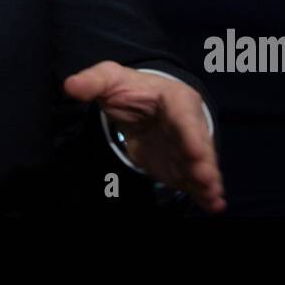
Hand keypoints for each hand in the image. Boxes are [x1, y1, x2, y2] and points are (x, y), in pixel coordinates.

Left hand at [65, 61, 225, 212]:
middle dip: (203, 162)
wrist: (142, 104)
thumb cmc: (130, 89)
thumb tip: (71, 86)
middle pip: (198, 143)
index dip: (190, 133)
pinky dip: (204, 192)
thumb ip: (93, 81)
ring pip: (200, 164)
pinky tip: (213, 206)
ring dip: (207, 181)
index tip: (194, 152)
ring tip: (213, 199)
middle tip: (206, 180)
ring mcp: (187, 147)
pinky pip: (195, 179)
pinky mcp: (182, 165)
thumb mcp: (110, 79)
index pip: (183, 115)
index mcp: (174, 98)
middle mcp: (187, 124)